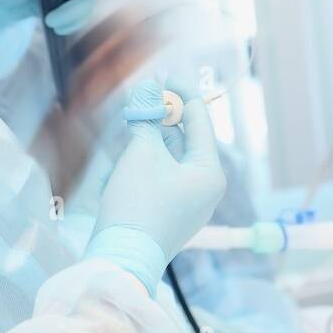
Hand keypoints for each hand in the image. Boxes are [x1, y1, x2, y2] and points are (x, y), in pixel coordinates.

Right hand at [85, 81, 225, 294]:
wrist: (122, 258)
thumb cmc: (137, 203)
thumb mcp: (142, 154)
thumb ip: (148, 122)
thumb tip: (148, 98)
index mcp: (211, 172)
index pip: (200, 122)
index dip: (182, 94)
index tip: (165, 75)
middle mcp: (208, 188)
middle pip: (189, 139)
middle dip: (168, 115)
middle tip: (148, 93)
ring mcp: (192, 203)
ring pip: (177, 157)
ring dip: (158, 135)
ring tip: (139, 114)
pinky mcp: (173, 214)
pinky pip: (168, 175)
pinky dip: (154, 156)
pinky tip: (137, 143)